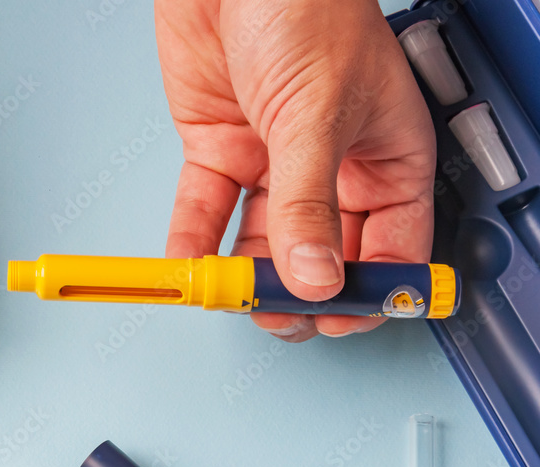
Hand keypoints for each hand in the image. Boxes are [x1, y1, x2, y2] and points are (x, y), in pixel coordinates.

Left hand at [155, 0, 434, 340]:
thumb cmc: (306, 6)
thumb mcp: (318, 113)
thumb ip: (312, 202)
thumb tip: (317, 277)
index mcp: (387, 158)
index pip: (391, 248)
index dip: (368, 292)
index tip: (338, 320)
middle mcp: (331, 168)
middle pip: (321, 256)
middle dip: (299, 292)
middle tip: (277, 314)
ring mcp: (274, 163)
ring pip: (262, 243)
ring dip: (245, 278)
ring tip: (230, 299)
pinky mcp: (221, 151)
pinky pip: (207, 212)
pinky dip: (197, 243)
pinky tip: (192, 268)